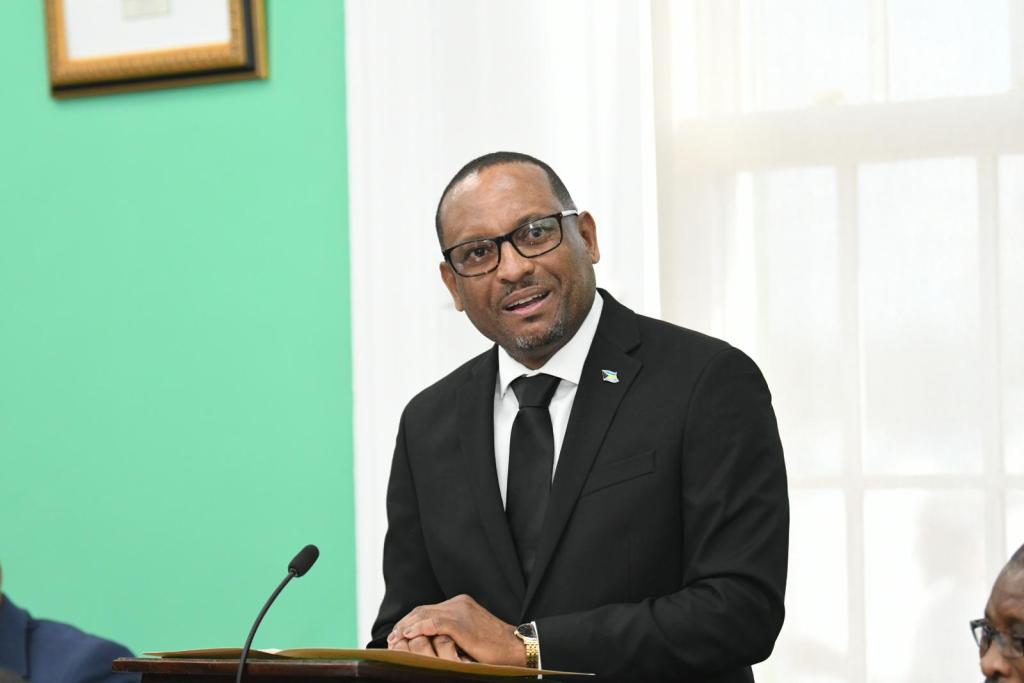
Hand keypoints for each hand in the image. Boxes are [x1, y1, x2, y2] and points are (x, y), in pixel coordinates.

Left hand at [386, 594, 524, 666]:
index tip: (398, 635)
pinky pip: (436, 623)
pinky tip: (409, 635)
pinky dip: (420, 628)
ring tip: (396, 638)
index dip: (411, 622)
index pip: (427, 610)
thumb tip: (428, 644)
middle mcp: (459, 603)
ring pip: (426, 614)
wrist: (515, 648)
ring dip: (408, 627)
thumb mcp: (467, 637)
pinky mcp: (462, 622)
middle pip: (423, 610)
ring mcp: (461, 610)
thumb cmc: (493, 649)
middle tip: (392, 638)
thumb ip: (450, 634)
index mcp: (460, 605)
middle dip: (405, 624)